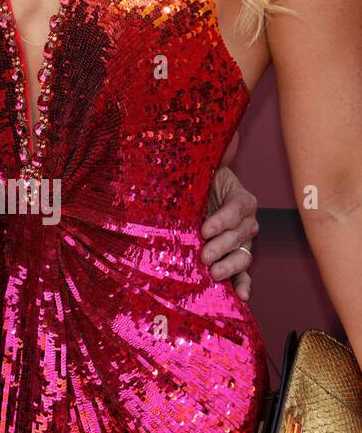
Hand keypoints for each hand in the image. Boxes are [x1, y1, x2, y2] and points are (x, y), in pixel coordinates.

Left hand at [202, 142, 257, 300]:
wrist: (187, 195)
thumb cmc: (193, 181)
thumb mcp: (199, 169)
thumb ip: (211, 158)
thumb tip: (228, 135)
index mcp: (240, 196)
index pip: (238, 208)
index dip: (222, 219)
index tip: (203, 228)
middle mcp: (246, 219)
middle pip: (241, 234)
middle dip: (222, 246)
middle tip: (204, 255)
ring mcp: (242, 240)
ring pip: (244, 254)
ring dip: (231, 266)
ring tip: (214, 273)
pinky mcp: (234, 256)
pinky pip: (245, 272)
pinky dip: (244, 284)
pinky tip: (242, 297)